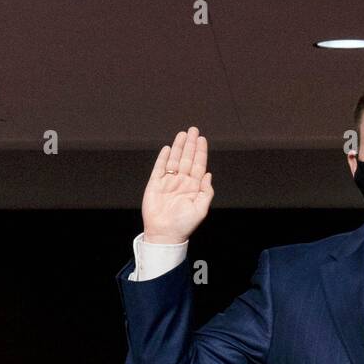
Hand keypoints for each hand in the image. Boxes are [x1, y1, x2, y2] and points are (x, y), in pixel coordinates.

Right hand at [142, 126, 212, 243]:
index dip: (200, 152)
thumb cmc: (183, 225)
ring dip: (179, 147)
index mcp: (193, 187)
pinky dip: (164, 158)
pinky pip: (160, 167)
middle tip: (193, 130)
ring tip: (182, 134)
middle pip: (187, 159)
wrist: (164, 233)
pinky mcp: (155, 184)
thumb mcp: (201, 209)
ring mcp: (168, 182)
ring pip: (175, 160)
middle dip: (190, 144)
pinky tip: (168, 148)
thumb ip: (206, 192)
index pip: (198, 165)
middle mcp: (181, 182)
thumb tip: (208, 174)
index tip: (202, 139)